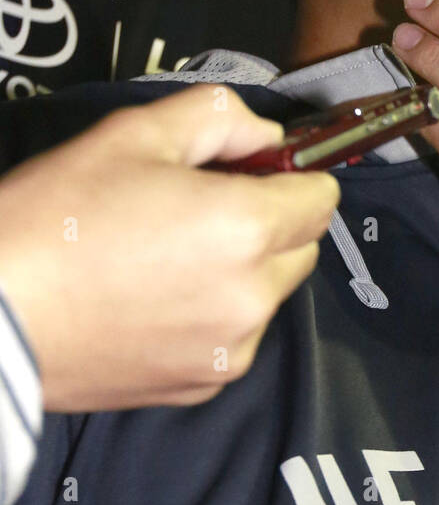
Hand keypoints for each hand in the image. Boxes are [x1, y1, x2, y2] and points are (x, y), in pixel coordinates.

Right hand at [0, 85, 339, 410]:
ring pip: (270, 293)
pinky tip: (153, 298)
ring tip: (165, 256)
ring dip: (243, 271)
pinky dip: (213, 316)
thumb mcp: (133, 134)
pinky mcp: (201, 385)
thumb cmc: (51, 221)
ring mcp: (230, 348)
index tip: (251, 170)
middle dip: (269, 222)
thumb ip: (220, 118)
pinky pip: (235, 337)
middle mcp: (253, 295)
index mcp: (247, 227)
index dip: (290, 175)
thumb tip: (266, 136)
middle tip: (198, 208)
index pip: (322, 196)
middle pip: (303, 246)